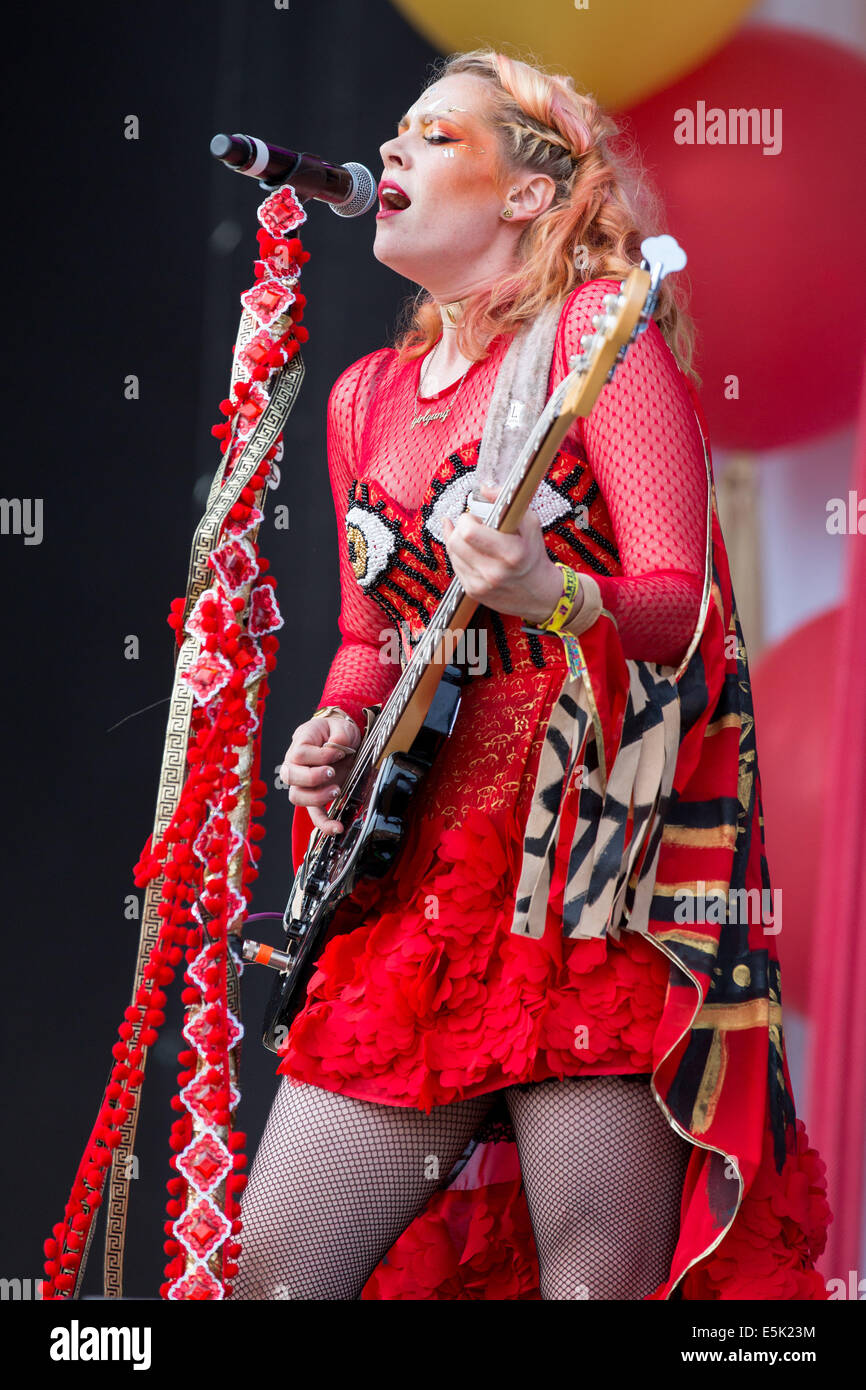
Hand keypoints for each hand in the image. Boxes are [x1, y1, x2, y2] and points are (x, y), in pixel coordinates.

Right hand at [279, 713, 360, 834]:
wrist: (341, 738)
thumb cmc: (336, 731)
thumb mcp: (340, 726)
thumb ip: (339, 735)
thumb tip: (337, 748)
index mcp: (299, 745)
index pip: (299, 754)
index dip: (319, 756)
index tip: (339, 752)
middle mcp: (295, 765)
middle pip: (290, 776)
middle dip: (312, 777)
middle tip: (332, 772)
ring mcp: (302, 783)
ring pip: (297, 797)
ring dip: (317, 797)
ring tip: (337, 790)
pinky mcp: (315, 797)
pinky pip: (314, 814)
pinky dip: (324, 823)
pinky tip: (337, 827)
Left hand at [442, 482, 564, 624]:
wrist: (538, 593)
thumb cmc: (533, 555)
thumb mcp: (530, 524)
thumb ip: (508, 502)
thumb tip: (484, 488)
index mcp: (512, 553)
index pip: (468, 532)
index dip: (467, 520)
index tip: (476, 518)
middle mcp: (494, 572)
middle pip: (455, 542)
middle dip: (459, 528)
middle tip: (472, 525)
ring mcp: (481, 585)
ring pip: (452, 553)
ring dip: (458, 541)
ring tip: (472, 538)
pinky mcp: (473, 592)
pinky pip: (455, 566)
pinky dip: (459, 555)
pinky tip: (469, 551)